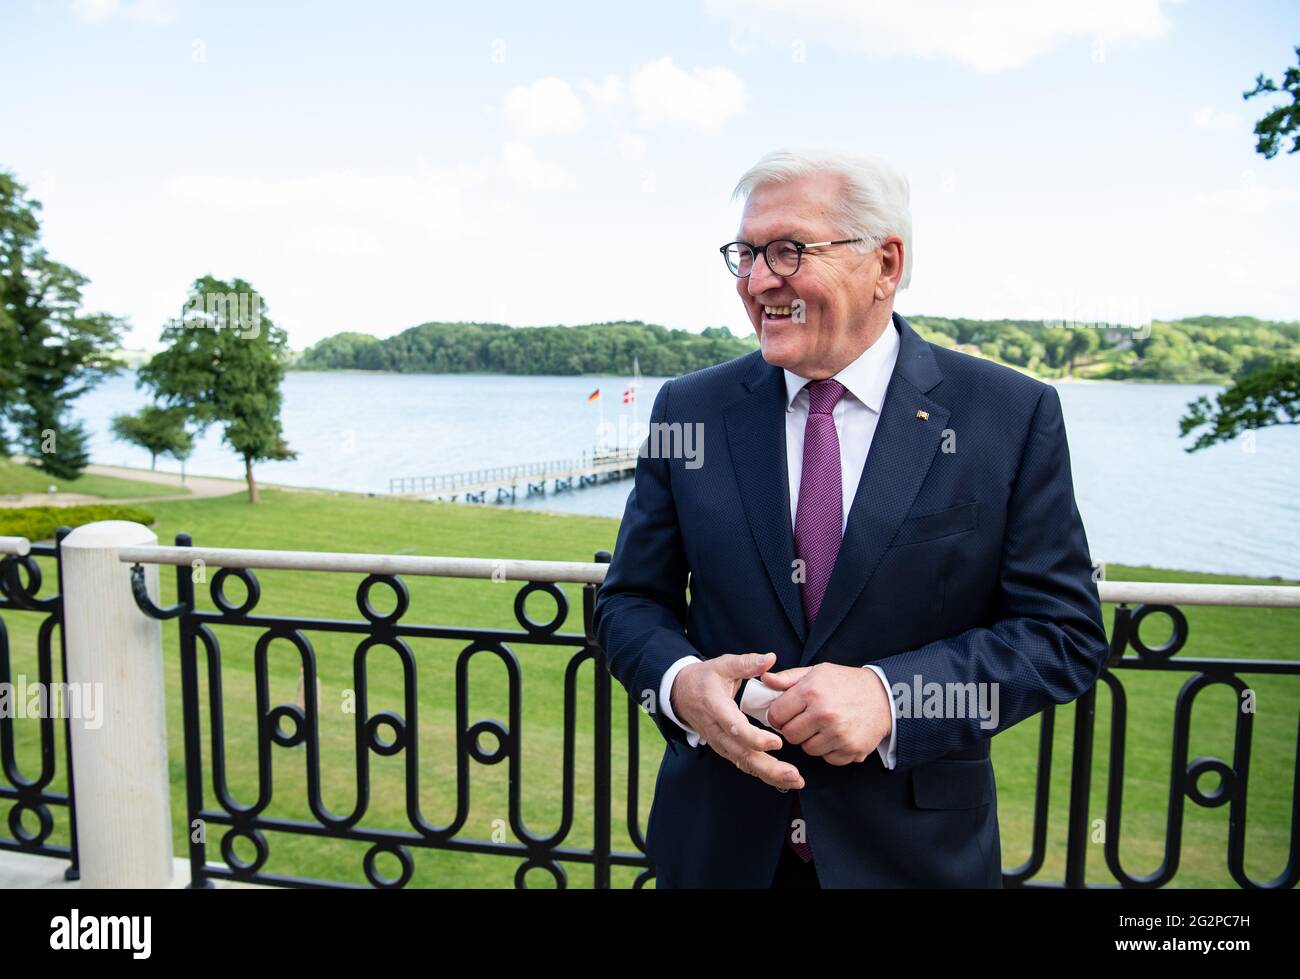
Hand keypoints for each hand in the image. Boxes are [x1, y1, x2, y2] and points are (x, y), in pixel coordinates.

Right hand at [672, 652, 803, 790]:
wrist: (681, 695)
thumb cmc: (704, 679)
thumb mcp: (723, 665)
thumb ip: (747, 663)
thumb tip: (770, 658)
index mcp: (716, 708)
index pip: (735, 728)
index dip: (755, 738)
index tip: (777, 742)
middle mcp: (717, 731)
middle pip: (742, 754)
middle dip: (769, 767)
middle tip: (794, 775)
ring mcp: (720, 743)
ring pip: (744, 764)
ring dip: (770, 775)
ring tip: (795, 781)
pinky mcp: (725, 749)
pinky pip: (744, 764)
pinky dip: (764, 774)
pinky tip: (784, 780)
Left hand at [762, 663, 891, 764]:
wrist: (885, 697)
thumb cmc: (846, 683)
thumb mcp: (816, 672)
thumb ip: (787, 678)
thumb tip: (763, 680)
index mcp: (812, 691)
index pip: (776, 715)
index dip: (777, 715)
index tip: (785, 714)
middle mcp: (824, 713)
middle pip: (789, 735)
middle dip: (793, 729)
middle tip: (805, 720)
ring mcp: (838, 734)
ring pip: (807, 749)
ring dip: (811, 740)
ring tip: (823, 726)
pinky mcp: (851, 749)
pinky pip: (827, 758)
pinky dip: (829, 750)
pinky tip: (837, 735)